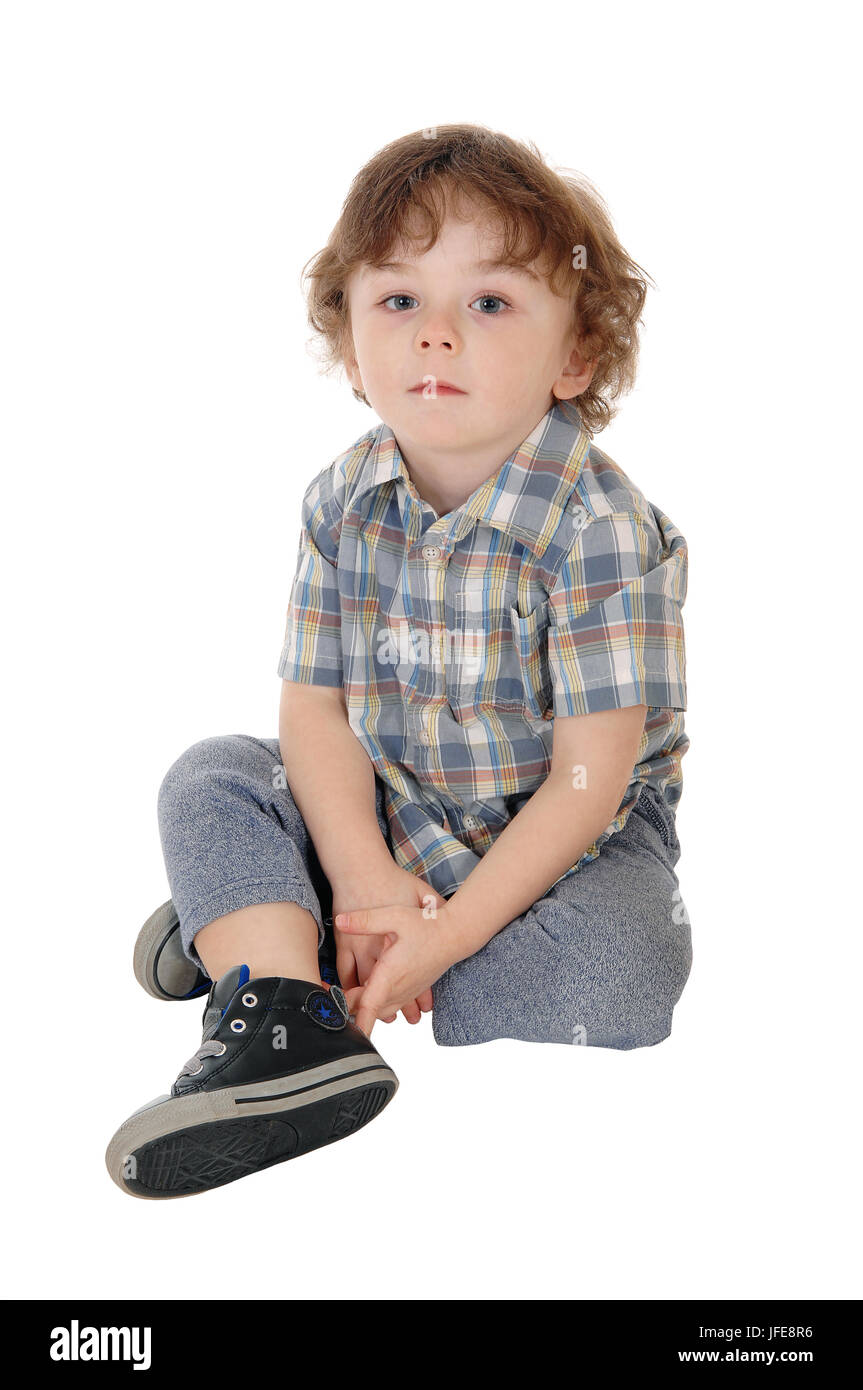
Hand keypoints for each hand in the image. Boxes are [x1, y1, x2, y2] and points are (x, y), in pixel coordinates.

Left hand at [334, 900, 455, 1036]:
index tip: (346, 1037)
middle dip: (348, 1006)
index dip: (358, 1024)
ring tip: (345, 994)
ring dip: (363, 1005)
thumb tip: (339, 922)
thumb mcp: (395, 916)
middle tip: (326, 993)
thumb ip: (366, 920)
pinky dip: (376, 1004)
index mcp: (391, 974)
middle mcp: (399, 989)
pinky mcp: (411, 992)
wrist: (455, 934)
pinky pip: (390, 1006)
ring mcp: (406, 993)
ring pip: (379, 1009)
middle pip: (367, 1009)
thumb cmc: (427, 925)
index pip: (369, 1007)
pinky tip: (368, 993)